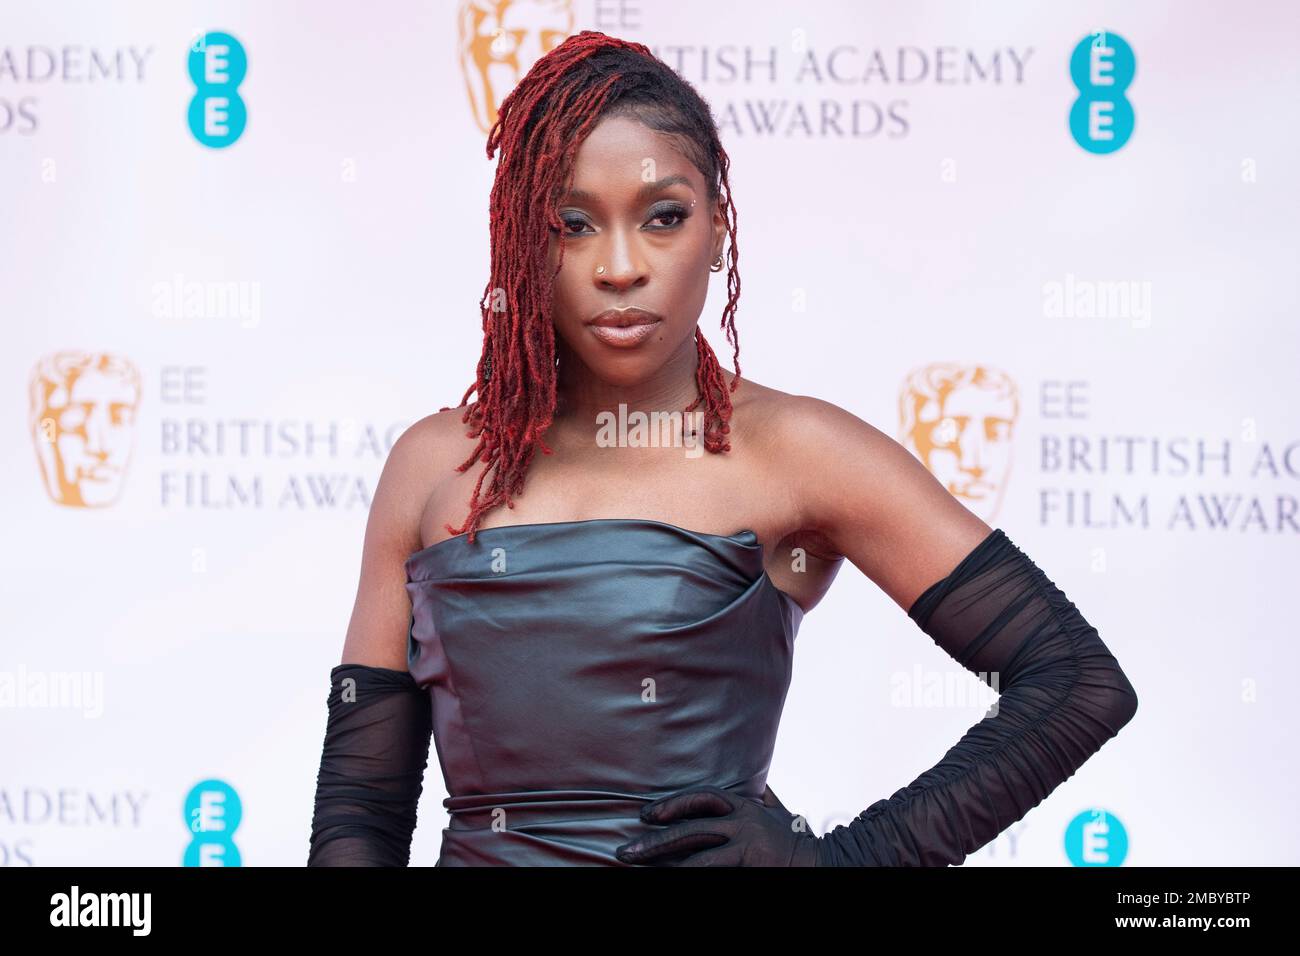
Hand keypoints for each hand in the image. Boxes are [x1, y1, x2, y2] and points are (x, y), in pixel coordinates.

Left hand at [614, 784, 820, 865]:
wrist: (826, 862)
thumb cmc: (798, 840)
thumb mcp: (780, 812)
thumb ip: (765, 797)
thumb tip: (758, 781)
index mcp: (745, 806)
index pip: (702, 796)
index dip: (672, 803)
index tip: (646, 814)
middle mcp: (743, 821)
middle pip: (690, 827)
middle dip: (655, 839)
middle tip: (625, 851)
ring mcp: (747, 843)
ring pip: (696, 853)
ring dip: (663, 860)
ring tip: (635, 865)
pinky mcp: (750, 862)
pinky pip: (711, 870)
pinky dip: (690, 873)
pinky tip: (671, 876)